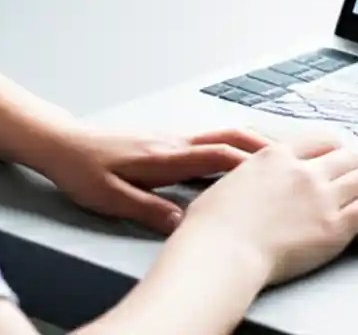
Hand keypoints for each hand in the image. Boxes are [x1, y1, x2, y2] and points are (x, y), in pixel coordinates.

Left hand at [37, 125, 270, 234]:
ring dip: (250, 142)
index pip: (217, 155)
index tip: (280, 169)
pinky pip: (208, 139)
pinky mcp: (165, 142)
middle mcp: (172, 143)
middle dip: (264, 146)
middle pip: (228, 137)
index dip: (250, 163)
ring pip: (221, 134)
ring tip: (279, 154)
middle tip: (294, 155)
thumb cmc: (82, 170)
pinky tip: (238, 156)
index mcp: (164, 157)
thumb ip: (148, 209)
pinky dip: (232, 144)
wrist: (62, 143)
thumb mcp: (110, 198)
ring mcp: (170, 139)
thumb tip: (182, 222)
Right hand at [177, 133, 357, 285]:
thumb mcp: (232, 181)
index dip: (333, 149)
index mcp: (277, 156)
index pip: (319, 140)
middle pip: (347, 157)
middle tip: (355, 178)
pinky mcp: (334, 228)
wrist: (222, 251)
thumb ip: (254, 175)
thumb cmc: (213, 224)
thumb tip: (256, 183)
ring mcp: (322, 198)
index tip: (337, 156)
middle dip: (353, 167)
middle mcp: (304, 171)